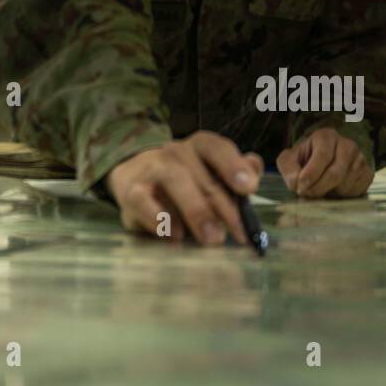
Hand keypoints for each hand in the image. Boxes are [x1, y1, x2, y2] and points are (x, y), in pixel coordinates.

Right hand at [105, 132, 262, 242]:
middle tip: (239, 235)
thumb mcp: (211, 176)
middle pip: (203, 176)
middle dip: (225, 207)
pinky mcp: (131, 191)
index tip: (249, 188)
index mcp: (200, 147)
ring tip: (212, 238)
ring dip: (197, 210)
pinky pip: (143, 201)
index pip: (217, 148)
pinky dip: (159, 217)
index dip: (234, 166)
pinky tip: (174, 234)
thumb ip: (237, 173)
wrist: (134, 177)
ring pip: (176, 181)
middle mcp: (176, 152)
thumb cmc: (185, 181)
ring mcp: (152, 168)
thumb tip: (254, 165)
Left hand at [277, 126, 372, 197]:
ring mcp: (360, 160)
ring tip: (319, 189)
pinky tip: (333, 190)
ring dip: (329, 193)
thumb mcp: (290, 159)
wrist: (326, 163)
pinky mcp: (367, 174)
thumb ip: (289, 168)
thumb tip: (295, 182)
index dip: (311, 174)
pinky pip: (355, 191)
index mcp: (326, 136)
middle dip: (318, 188)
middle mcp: (347, 145)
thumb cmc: (306, 160)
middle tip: (306, 194)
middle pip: (335, 173)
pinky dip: (341, 196)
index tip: (300, 187)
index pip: (322, 155)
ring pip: (345, 184)